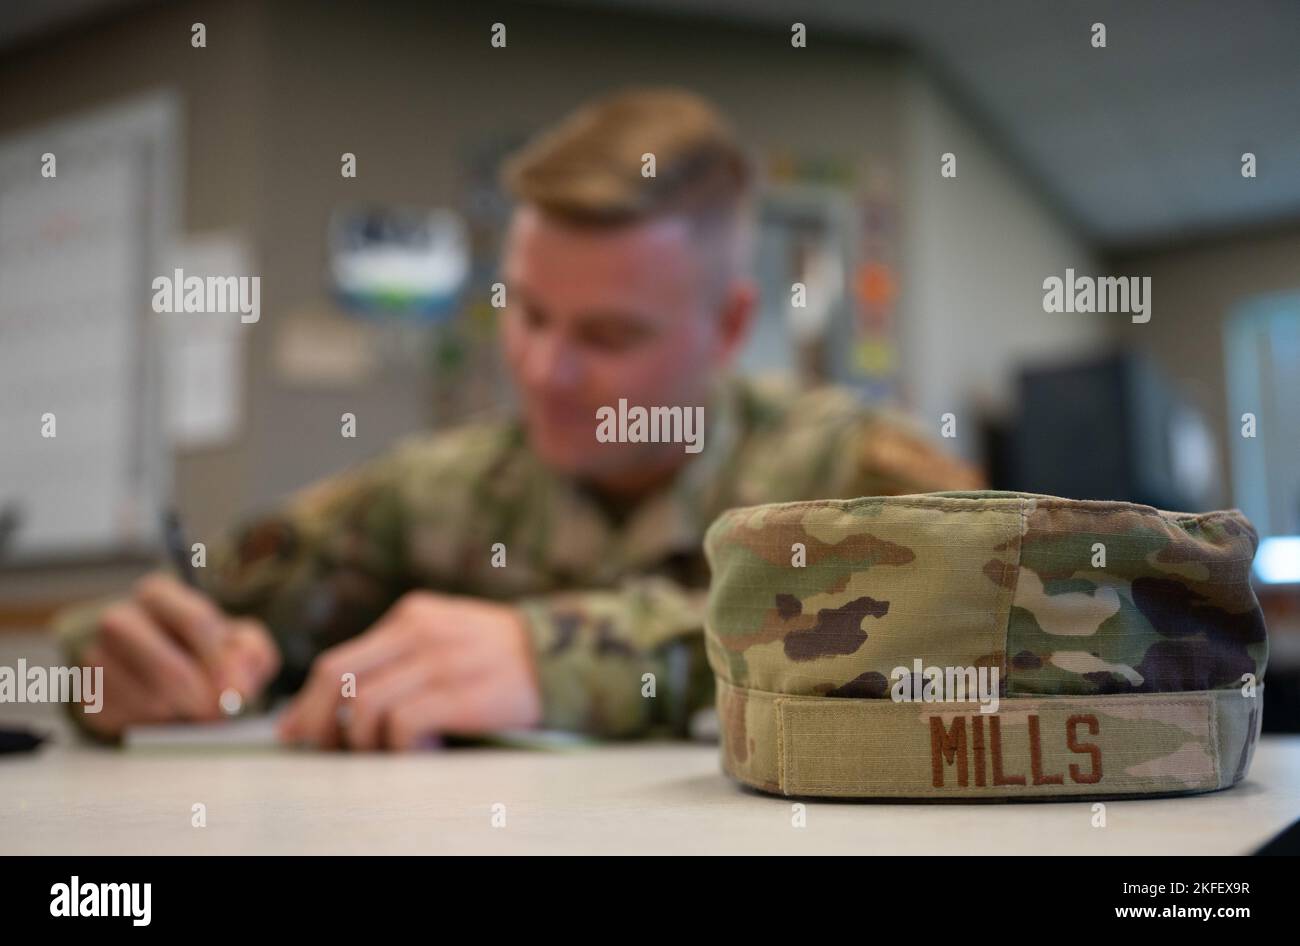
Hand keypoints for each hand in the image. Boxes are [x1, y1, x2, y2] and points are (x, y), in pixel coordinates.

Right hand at [78, 572, 280, 737]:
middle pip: (164, 664)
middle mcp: (120, 618)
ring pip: (144, 697)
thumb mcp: (237, 640)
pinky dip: (152, 727)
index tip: (236, 691)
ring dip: (178, 714)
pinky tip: (167, 720)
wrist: (155, 669)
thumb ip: (250, 653)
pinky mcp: (87, 695)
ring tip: (195, 715)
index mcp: (158, 594)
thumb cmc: (202, 649)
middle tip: (217, 713)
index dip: (221, 661)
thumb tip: (238, 685)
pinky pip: (124, 720)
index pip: (194, 620)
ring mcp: (95, 656)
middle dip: (199, 695)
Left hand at [277, 591, 541, 750]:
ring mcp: (440, 661)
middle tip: (327, 753)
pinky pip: (403, 724)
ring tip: (389, 753)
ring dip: (364, 742)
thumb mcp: (447, 637)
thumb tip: (334, 705)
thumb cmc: (501, 659)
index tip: (299, 734)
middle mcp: (418, 632)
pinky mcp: (462, 692)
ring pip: (364, 705)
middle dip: (320, 724)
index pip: (337, 660)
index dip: (309, 704)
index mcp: (411, 615)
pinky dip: (401, 746)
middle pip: (336, 678)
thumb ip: (400, 658)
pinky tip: (422, 749)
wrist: (568, 656)